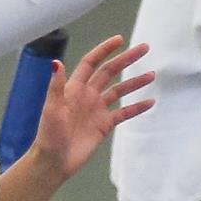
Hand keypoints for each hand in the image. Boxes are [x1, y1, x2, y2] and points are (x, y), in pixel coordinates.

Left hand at [31, 36, 155, 180]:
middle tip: (144, 49)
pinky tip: (150, 102)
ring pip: (120, 91)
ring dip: (135, 82)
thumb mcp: (51, 108)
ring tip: (152, 75)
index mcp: (75, 88)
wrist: (55, 160)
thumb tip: (56, 62)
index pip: (91, 63)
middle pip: (110, 72)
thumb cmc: (49, 134)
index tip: (119, 40)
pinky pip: (124, 113)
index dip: (104, 50)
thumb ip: (56, 86)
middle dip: (126, 60)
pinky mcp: (104, 125)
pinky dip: (137, 107)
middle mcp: (88, 95)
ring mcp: (97, 110)